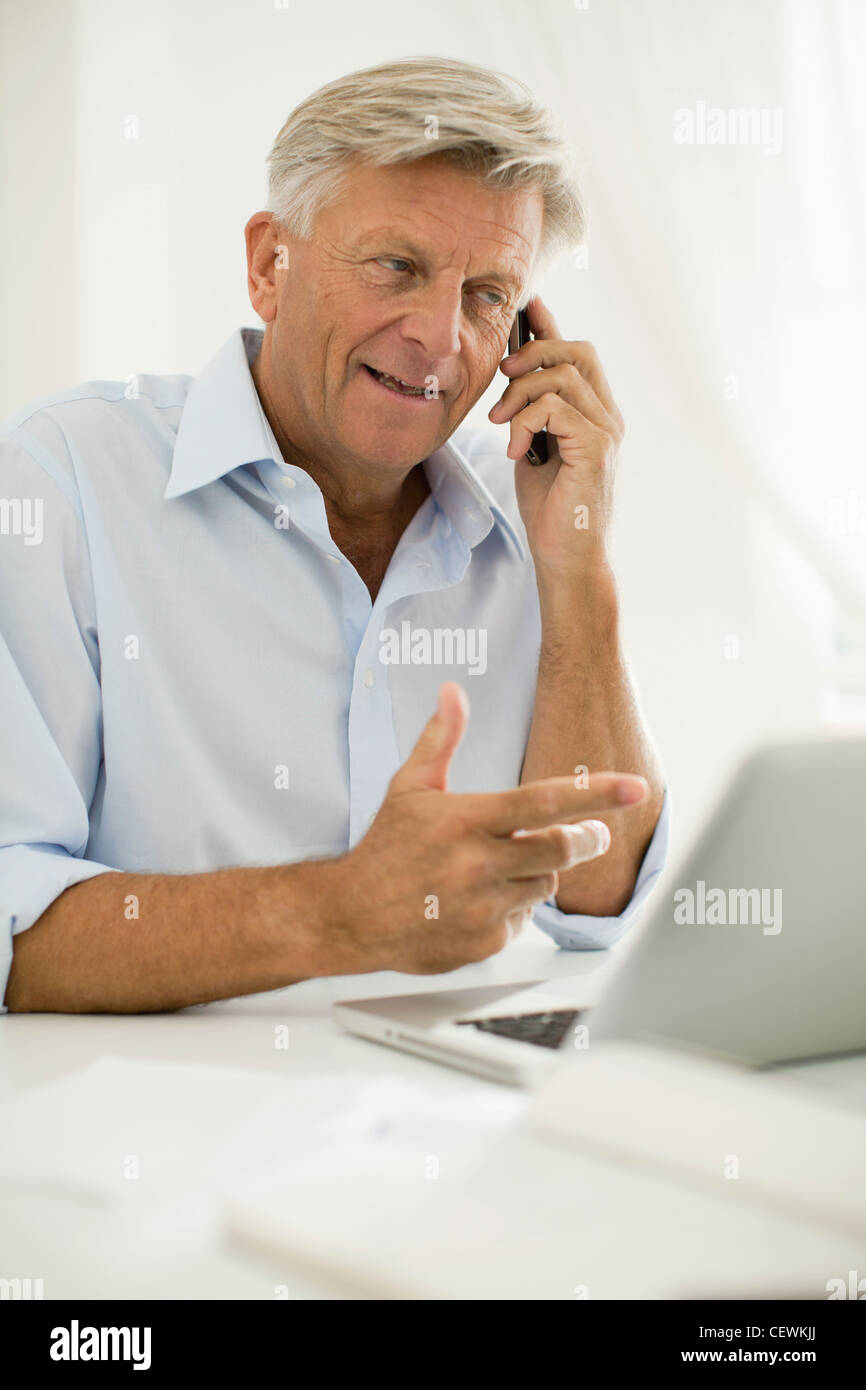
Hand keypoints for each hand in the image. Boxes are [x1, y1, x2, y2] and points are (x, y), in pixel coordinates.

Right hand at [329, 682, 647, 974]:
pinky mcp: (484, 942)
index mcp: (466, 820)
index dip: (597, 793)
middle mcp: (477, 864)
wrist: (350, 915)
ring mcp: (482, 906)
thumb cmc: (384, 849)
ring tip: (511, 866)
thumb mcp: (409, 786)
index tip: (634, 788)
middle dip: (587, 838)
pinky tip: (484, 899)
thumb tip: (453, 693)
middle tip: (591, 833)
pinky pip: (523, 921)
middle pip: (562, 849)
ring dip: (541, 873)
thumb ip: (440, 739)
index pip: (545, 801)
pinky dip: (514, 908)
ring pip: (546, 885)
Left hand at [488, 296, 624, 580]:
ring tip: (499, 424)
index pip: (576, 353)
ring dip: (519, 393)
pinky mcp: (595, 448)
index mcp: (595, 413)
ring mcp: (606, 431)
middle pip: (578, 349)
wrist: (567, 560)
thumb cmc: (551, 512)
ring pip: (563, 374)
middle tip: (502, 377)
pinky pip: (556, 407)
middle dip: (533, 352)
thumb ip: (530, 415)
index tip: (525, 305)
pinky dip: (525, 420)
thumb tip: (511, 379)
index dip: (549, 325)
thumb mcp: (533, 451)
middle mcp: (607, 416)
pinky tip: (514, 448)